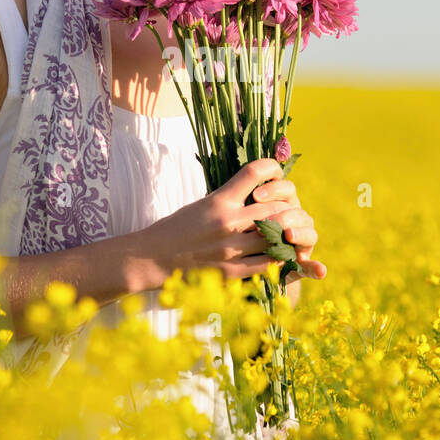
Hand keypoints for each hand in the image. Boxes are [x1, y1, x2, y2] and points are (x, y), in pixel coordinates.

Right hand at [146, 158, 322, 280]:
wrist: (151, 258)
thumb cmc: (175, 228)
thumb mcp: (201, 204)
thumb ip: (228, 198)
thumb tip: (255, 189)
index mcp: (218, 200)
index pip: (253, 173)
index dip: (271, 168)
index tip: (277, 170)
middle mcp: (228, 222)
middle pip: (275, 208)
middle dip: (286, 209)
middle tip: (288, 211)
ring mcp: (231, 249)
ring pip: (275, 237)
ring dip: (285, 235)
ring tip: (287, 234)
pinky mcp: (231, 272)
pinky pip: (267, 264)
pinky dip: (277, 258)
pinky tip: (278, 255)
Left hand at [247, 172, 326, 281]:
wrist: (243, 261)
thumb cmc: (237, 232)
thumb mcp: (239, 214)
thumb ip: (246, 200)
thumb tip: (252, 193)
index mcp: (282, 203)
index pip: (286, 189)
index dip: (274, 190)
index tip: (256, 196)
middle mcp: (295, 220)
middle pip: (297, 211)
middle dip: (281, 216)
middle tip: (263, 224)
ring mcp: (301, 241)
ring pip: (308, 233)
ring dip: (300, 234)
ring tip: (288, 236)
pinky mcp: (301, 263)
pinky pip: (311, 266)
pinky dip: (316, 268)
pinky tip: (320, 271)